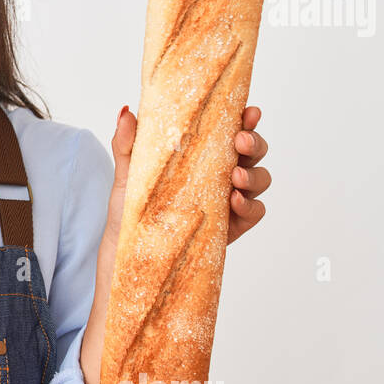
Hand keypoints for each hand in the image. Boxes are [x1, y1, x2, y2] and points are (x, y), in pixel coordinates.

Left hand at [78, 104, 270, 383]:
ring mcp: (223, 206)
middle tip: (240, 142)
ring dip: (255, 173)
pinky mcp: (227, 233)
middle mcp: (213, 180)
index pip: (224, 133)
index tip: (248, 109)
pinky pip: (254, 214)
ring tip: (235, 176)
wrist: (126, 274)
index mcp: (194, 161)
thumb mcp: (125, 184)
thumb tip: (127, 110)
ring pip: (258, 180)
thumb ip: (129, 148)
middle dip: (253, 142)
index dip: (242, 118)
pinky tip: (235, 203)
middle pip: (250, 153)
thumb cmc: (126, 227)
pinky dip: (251, 205)